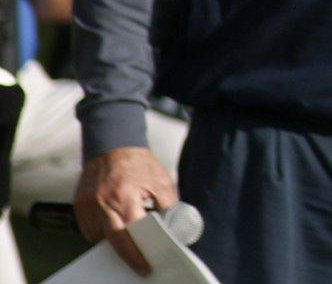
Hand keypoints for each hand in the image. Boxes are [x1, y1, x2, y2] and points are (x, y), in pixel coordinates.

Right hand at [75, 146, 175, 275]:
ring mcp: (87, 204)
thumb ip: (168, 205)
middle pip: (112, 240)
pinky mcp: (78, 204)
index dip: (137, 252)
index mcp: (124, 196)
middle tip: (139, 265)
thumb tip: (173, 227)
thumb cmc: (138, 163)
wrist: (113, 146)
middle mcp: (102, 202)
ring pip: (98, 236)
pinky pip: (88, 228)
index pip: (129, 233)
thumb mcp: (162, 181)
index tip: (145, 265)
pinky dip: (100, 231)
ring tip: (128, 236)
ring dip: (112, 240)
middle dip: (126, 256)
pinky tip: (114, 225)